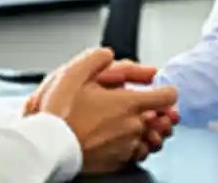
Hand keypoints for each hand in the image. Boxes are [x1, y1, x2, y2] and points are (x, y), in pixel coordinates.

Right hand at [35, 48, 178, 173]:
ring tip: (124, 122)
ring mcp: (129, 147)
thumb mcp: (74, 74)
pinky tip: (118, 138)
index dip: (163, 89)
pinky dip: (133, 144)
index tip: (154, 88)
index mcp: (128, 103)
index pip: (168, 96)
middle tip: (134, 104)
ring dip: (144, 128)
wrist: (50, 147)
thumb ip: (97, 58)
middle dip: (152, 109)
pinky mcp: (120, 162)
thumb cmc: (60, 114)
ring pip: (150, 136)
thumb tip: (109, 55)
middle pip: (161, 117)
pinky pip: (137, 152)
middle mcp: (134, 126)